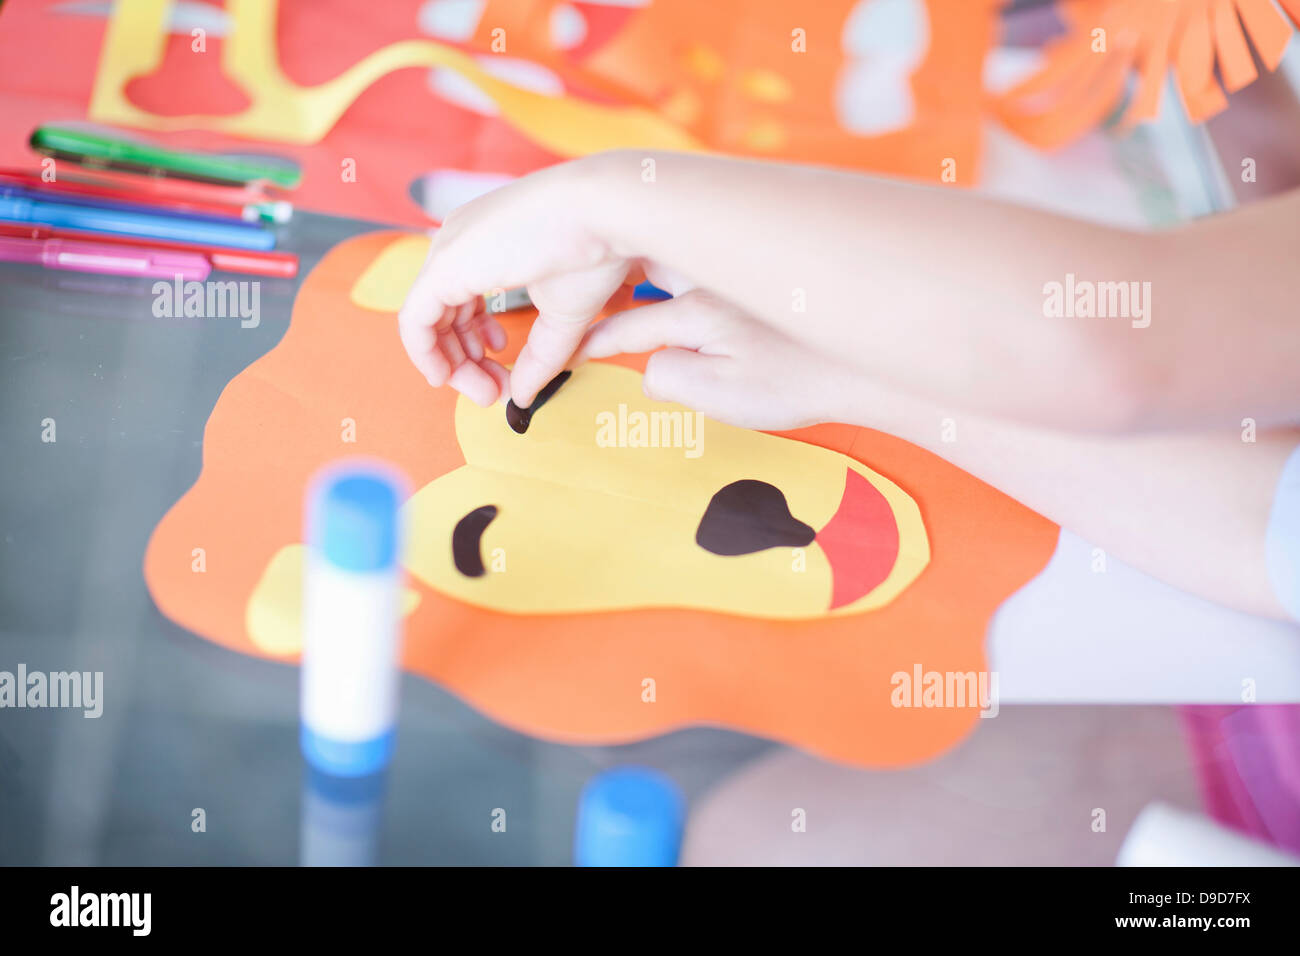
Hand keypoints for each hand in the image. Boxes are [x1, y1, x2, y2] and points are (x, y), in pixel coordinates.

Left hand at [398, 154, 635, 407]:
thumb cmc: (592, 250)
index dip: (478, 347)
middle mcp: (460, 244)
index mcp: (485, 246)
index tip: (503, 377)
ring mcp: (449, 251)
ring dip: (453, 365)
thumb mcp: (564, 317)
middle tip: (492, 394)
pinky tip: (443, 377)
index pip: (463, 304)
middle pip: (443, 316)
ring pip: (426, 321)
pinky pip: (414, 321)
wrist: (602, 213)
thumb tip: (522, 397)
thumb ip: (540, 357)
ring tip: (486, 391)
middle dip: (466, 363)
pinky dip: (425, 354)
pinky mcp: (445, 266)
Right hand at [578, 289, 860, 430]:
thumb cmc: (797, 385)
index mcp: (694, 315)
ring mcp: (733, 282)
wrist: (862, 364)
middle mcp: (708, 288)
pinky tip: (673, 282)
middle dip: (609, 291)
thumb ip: (672, 378)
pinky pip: (698, 271)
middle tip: (584, 309)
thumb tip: (649, 371)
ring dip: (642, 275)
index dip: (594, 341)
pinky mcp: (756, 285)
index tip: (571, 351)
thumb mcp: (722, 396)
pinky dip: (677, 274)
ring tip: (618, 287)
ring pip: (671, 267)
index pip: (628, 327)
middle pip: (641, 280)